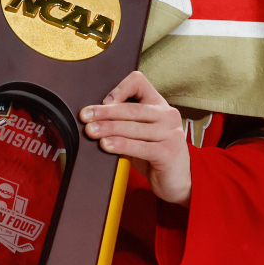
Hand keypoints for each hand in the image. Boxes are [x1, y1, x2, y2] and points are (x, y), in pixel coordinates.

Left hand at [82, 71, 189, 204]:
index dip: (120, 88)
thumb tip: (93, 118)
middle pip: (132, 108)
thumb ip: (126, 122)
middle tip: (85, 117)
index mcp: (159, 105)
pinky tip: (106, 145)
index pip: (139, 82)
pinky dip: (120, 145)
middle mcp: (168, 115)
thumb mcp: (141, 133)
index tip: (104, 101)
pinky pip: (139, 146)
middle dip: (105, 112)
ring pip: (133, 127)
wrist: (178, 182)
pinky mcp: (169, 152)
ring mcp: (171, 133)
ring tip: (91, 131)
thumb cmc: (154, 155)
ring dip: (109, 128)